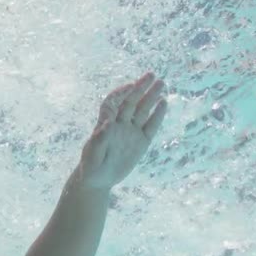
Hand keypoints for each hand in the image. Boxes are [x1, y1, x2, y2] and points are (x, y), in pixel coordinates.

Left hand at [77, 72, 167, 189]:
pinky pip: (151, 126)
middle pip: (130, 102)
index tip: (131, 86)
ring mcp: (131, 132)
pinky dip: (157, 115)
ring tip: (162, 83)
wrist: (98, 180)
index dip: (121, 93)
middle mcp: (119, 124)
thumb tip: (107, 124)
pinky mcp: (141, 142)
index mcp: (104, 124)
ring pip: (142, 110)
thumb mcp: (92, 156)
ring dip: (151, 97)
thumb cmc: (91, 167)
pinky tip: (164, 103)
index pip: (112, 103)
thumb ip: (99, 141)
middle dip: (140, 88)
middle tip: (152, 75)